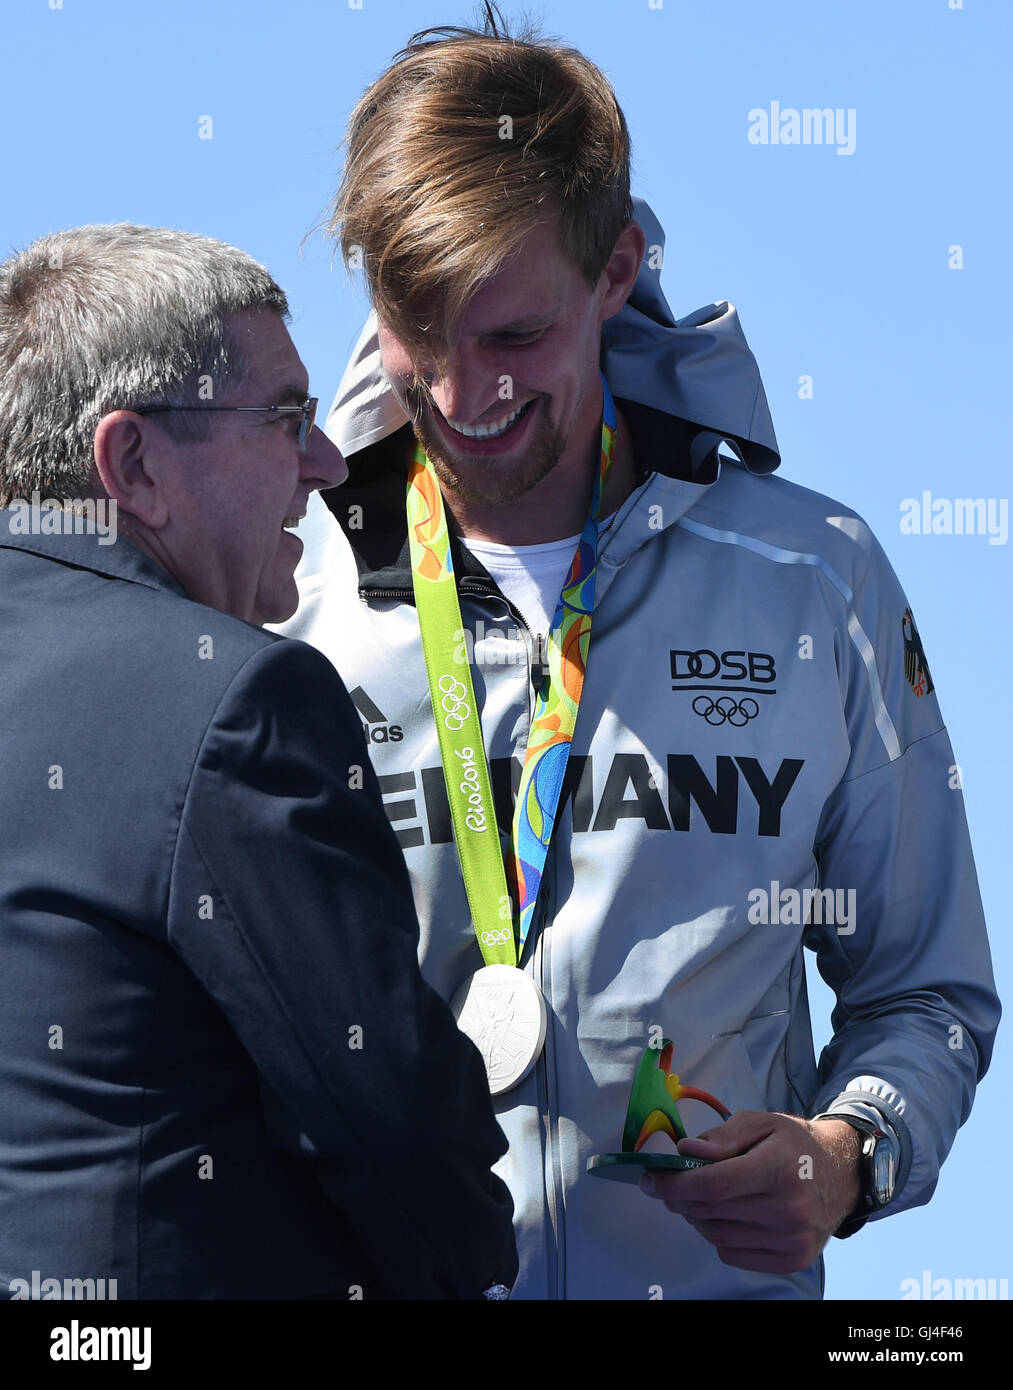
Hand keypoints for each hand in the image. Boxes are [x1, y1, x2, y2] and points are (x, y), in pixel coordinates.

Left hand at [639, 1111, 862, 1274]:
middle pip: (711, 1212)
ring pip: (717, 1236)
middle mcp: (788, 1210)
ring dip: (695, 1217)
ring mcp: (791, 1240)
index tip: (651, 1180)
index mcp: (779, 1170)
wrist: (842, 1174)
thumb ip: (722, 1136)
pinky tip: (723, 1215)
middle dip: (678, 1198)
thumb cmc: (795, 1144)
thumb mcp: (761, 1123)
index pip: (714, 1185)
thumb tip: (684, 1151)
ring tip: (694, 1197)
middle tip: (666, 1185)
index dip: (675, 1185)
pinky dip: (717, 1236)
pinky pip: (733, 1255)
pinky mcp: (791, 1260)